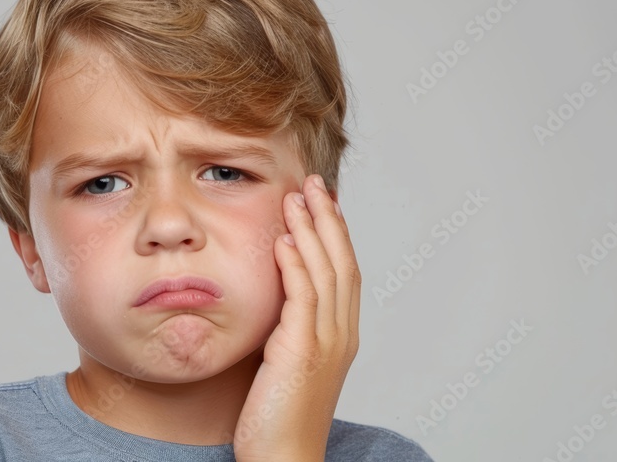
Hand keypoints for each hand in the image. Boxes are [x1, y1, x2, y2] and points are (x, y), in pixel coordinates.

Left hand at [233, 174, 361, 461]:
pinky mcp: (302, 352)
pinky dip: (295, 265)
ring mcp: (326, 343)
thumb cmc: (279, 418)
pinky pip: (302, 298)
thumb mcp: (287, 362)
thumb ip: (288, 327)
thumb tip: (273, 299)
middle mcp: (341, 334)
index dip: (335, 233)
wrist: (284, 459)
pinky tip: (286, 240)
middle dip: (329, 219)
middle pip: (341, 263)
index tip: (322, 201)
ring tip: (297, 197)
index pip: (343, 272)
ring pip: (325, 272)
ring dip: (311, 230)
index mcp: (341, 336)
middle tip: (314, 183)